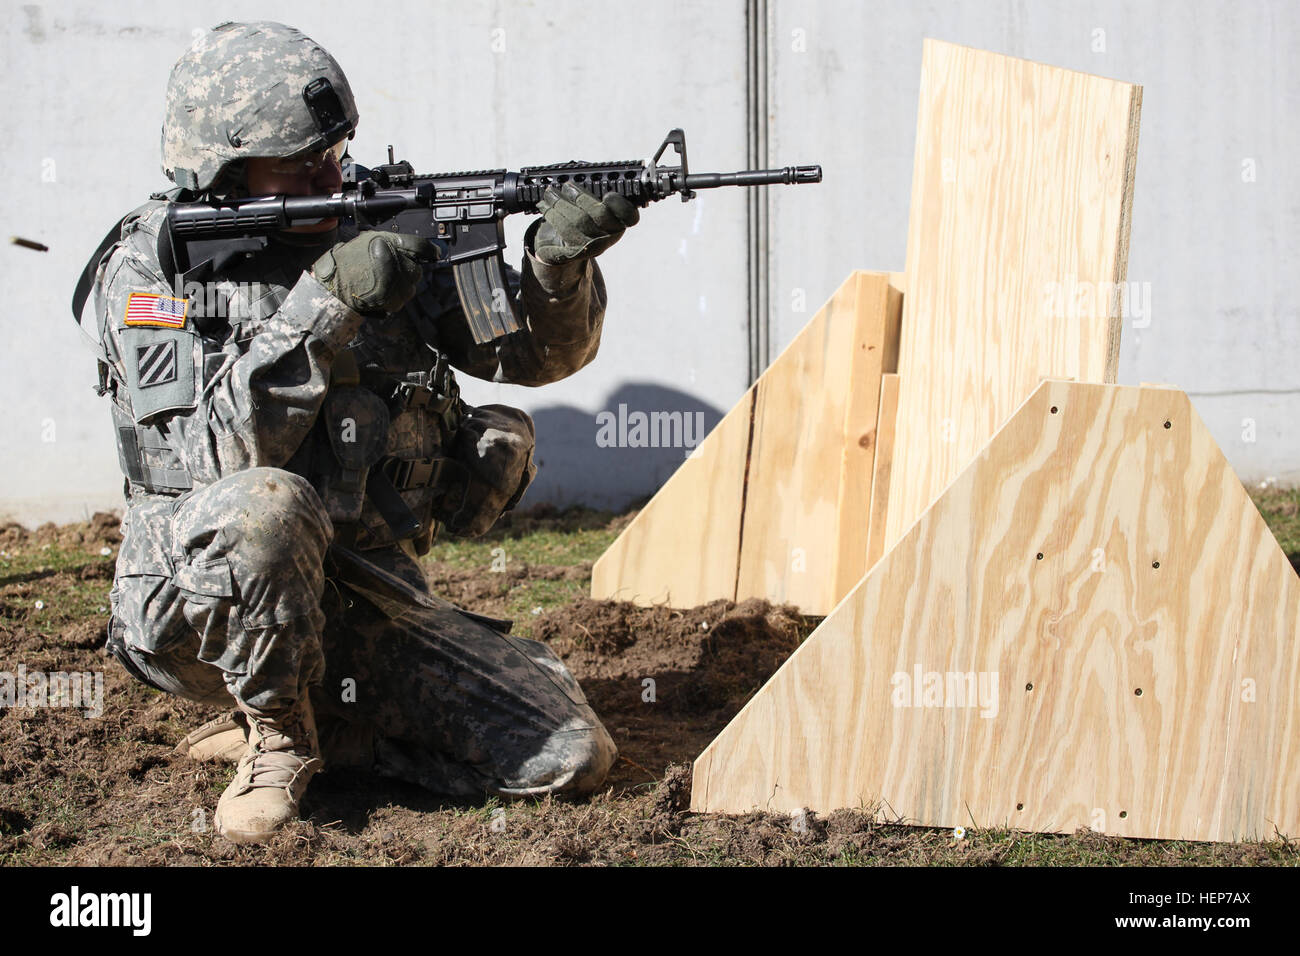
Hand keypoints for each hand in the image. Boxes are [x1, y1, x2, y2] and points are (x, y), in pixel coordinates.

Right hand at [312, 232, 438, 313]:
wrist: (334, 285)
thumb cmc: (349, 262)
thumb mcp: (370, 240)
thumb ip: (395, 243)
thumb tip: (421, 249)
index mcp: (388, 244)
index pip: (419, 246)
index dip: (429, 249)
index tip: (435, 252)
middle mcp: (395, 263)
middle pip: (416, 269)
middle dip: (408, 270)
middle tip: (393, 270)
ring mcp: (395, 284)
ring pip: (411, 286)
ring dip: (402, 285)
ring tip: (383, 281)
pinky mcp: (393, 300)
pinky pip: (402, 298)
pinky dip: (395, 296)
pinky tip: (382, 291)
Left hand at [531, 183, 639, 265]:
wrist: (563, 246)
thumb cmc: (580, 217)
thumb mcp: (590, 204)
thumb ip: (592, 191)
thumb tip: (579, 174)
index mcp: (619, 222)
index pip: (630, 216)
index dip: (621, 205)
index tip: (607, 195)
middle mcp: (609, 237)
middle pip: (599, 215)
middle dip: (581, 197)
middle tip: (566, 186)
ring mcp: (591, 248)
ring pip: (577, 223)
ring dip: (560, 204)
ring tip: (549, 194)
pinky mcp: (573, 254)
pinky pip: (563, 232)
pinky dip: (551, 217)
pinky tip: (543, 207)